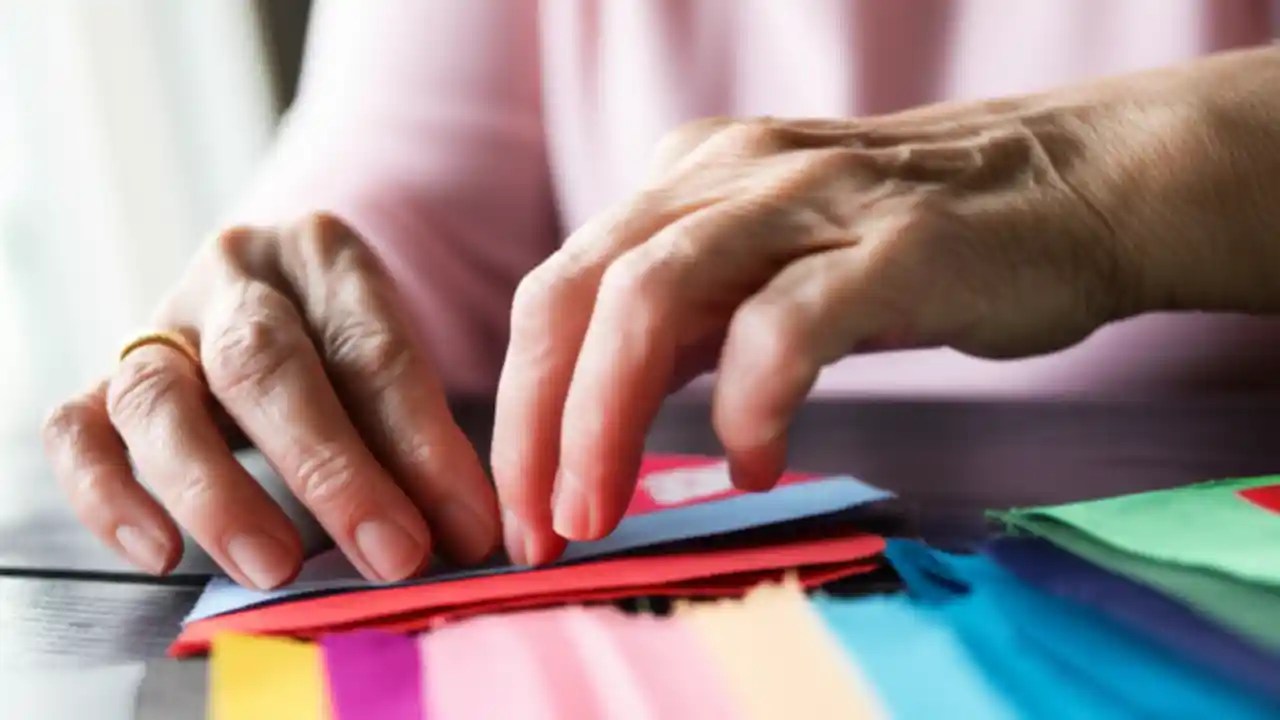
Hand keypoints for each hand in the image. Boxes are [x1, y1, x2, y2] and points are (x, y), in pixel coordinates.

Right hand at [42, 214, 498, 587]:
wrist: (271, 298)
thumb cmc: (347, 345)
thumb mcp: (393, 361)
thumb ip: (418, 438)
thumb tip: (462, 536)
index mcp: (324, 255)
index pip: (373, 349)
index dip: (423, 446)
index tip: (466, 528)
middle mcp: (233, 277)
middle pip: (265, 365)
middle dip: (334, 471)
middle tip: (393, 556)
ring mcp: (158, 326)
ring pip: (159, 399)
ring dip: (219, 494)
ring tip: (276, 570)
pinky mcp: (101, 382)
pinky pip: (77, 433)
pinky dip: (109, 497)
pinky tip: (160, 554)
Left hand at [492, 47, 1279, 563]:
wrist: (1073, 185)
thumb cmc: (910, 245)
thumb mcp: (769, 265)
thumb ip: (687, 320)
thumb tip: (596, 414)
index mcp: (685, 183)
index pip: (561, 290)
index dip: (521, 403)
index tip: (522, 503)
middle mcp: (728, 176)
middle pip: (581, 292)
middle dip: (540, 421)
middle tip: (542, 525)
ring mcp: (811, 201)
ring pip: (655, 297)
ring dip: (607, 417)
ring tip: (604, 508)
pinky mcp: (895, 244)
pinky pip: (786, 326)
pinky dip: (749, 405)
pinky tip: (753, 463)